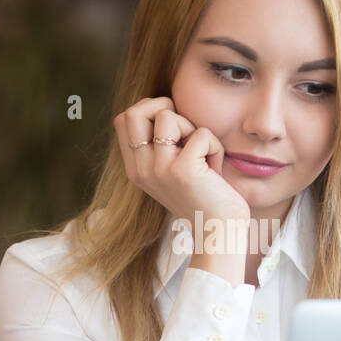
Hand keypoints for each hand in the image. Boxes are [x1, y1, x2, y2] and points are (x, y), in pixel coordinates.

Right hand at [113, 97, 249, 228]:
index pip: (123, 120)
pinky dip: (215, 146)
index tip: (171, 125)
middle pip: (134, 112)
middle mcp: (142, 170)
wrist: (218, 232)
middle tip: (184, 129)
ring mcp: (160, 169)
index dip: (148, 110)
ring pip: (168, 116)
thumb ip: (161, 146)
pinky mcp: (183, 170)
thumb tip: (164, 107)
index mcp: (136, 170)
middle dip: (163, 107)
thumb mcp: (172, 171)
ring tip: (203, 153)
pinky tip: (216, 170)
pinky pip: (201, 133)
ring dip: (193, 128)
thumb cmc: (203, 198)